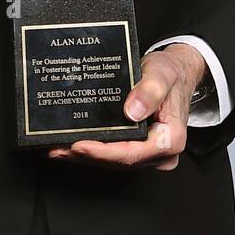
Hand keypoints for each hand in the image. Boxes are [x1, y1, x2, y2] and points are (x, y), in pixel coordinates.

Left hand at [47, 42, 206, 169]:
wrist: (177, 73)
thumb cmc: (171, 74)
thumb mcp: (162, 74)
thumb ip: (150, 91)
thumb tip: (131, 112)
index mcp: (170, 139)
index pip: (131, 153)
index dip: (103, 152)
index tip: (78, 146)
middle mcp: (161, 153)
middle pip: (119, 161)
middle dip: (87, 156)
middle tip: (58, 149)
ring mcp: (150, 153)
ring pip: (114, 161)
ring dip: (86, 156)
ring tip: (58, 149)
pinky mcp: (139, 148)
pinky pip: (114, 153)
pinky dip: (93, 151)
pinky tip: (71, 146)